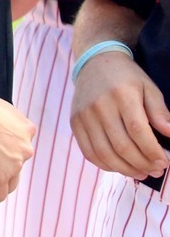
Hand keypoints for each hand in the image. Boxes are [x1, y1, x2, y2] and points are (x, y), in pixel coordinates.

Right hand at [0, 90, 35, 205]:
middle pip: (18, 160)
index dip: (11, 145)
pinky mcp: (0, 178)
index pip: (23, 141)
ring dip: (2, 183)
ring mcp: (15, 165)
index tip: (0, 147)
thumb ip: (4, 117)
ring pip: (11, 180)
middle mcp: (25, 147)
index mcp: (26, 128)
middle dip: (6, 163)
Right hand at [71, 50, 169, 179]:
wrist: (94, 63)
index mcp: (122, 95)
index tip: (165, 163)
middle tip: (156, 171)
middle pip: (121, 145)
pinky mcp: (74, 122)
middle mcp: (99, 106)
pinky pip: (88, 152)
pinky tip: (120, 167)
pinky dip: (105, 165)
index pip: (138, 131)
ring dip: (125, 169)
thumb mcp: (149, 88)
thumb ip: (160, 113)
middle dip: (142, 164)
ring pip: (104, 153)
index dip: (152, 152)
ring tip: (141, 173)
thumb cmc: (127, 78)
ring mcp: (84, 115)